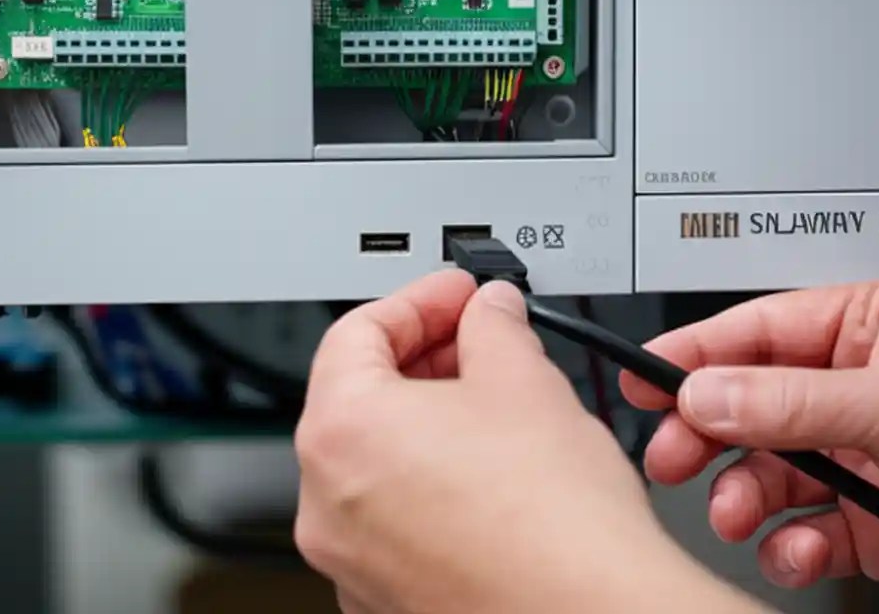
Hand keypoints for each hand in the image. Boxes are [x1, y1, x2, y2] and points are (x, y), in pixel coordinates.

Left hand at [295, 271, 758, 613]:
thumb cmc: (553, 522)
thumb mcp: (524, 380)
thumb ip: (493, 326)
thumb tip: (489, 310)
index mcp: (339, 432)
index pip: (356, 333)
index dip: (418, 301)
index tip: (458, 295)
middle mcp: (326, 502)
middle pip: (360, 399)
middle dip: (424, 360)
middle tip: (480, 341)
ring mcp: (351, 558)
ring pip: (378, 464)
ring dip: (429, 425)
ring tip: (497, 408)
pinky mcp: (385, 596)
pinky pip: (396, 521)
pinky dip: (430, 488)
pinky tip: (490, 478)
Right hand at [622, 278, 878, 613]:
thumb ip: (790, 401)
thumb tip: (704, 393)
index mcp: (868, 328)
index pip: (759, 329)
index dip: (696, 352)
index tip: (645, 376)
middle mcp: (852, 386)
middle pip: (745, 402)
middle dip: (709, 433)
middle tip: (677, 458)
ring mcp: (853, 454)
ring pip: (761, 468)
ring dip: (742, 495)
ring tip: (738, 513)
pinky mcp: (860, 518)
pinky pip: (796, 526)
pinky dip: (787, 544)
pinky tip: (799, 549)